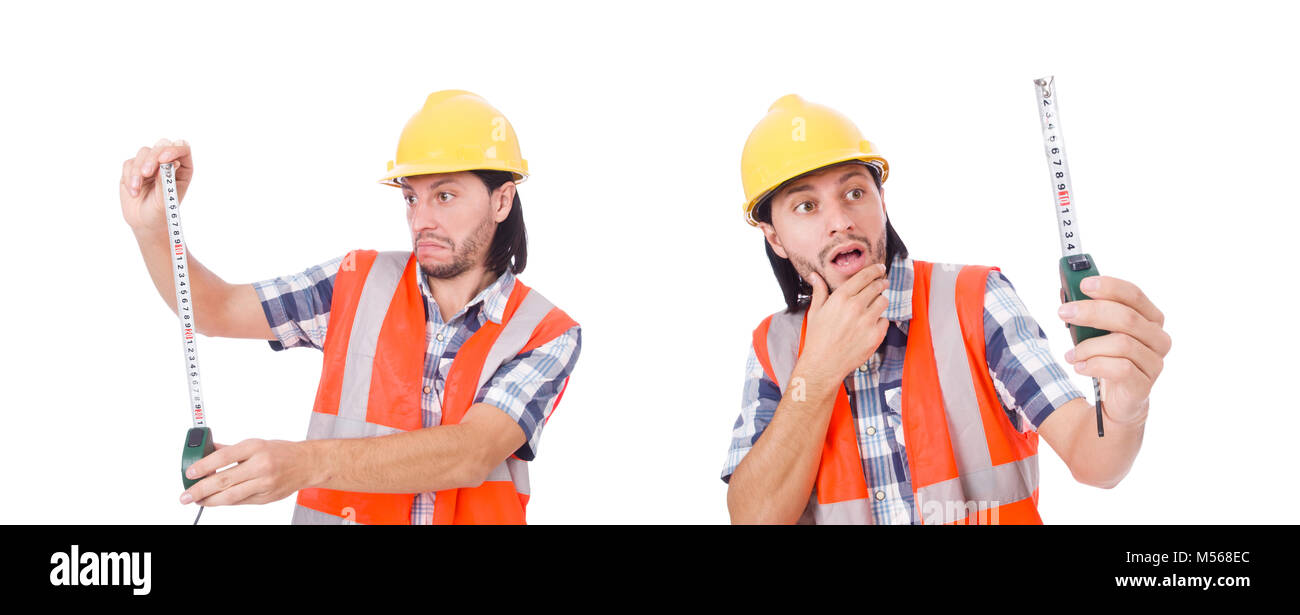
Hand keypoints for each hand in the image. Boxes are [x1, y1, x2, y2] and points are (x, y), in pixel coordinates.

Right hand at [119, 138, 193, 233]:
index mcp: (183, 168)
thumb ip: (165, 182)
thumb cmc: (160, 213)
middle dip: (152, 158)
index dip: (174, 150)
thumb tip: (168, 163)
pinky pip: (129, 163)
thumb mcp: (165, 200)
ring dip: (138, 170)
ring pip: (144, 152)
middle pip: (161, 145)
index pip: (182, 148)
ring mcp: (150, 163)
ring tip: (136, 190)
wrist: (145, 222)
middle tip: (146, 174)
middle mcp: (168, 162)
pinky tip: (134, 192)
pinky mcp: (134, 167)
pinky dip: (129, 176)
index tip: (164, 159)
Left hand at [180, 439, 319, 506]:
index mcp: (255, 447)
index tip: (189, 473)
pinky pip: (240, 502)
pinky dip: (226, 502)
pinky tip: (216, 500)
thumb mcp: (256, 444)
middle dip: (200, 489)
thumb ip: (231, 450)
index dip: (203, 466)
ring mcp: (264, 483)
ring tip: (198, 500)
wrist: (308, 464)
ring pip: (230, 496)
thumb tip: (207, 451)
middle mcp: (260, 465)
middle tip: (186, 495)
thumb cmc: (282, 452)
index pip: (223, 457)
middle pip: (223, 481)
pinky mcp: (266, 497)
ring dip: (210, 500)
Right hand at [798, 262, 889, 382]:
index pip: (864, 276)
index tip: (879, 269)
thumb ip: (819, 292)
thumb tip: (815, 276)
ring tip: (874, 306)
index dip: (874, 270)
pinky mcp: (876, 335)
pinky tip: (871, 325)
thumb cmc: (817, 339)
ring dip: (881, 301)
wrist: (823, 364)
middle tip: (882, 284)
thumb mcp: (815, 312)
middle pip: (877, 287)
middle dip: (881, 283)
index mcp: (841, 298)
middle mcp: (856, 307)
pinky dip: (880, 321)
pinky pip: (885, 321)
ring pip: (884, 301)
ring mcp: (867, 321)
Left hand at [1059, 275, 1171, 423]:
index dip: (1109, 287)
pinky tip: (1079, 367)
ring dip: (1088, 346)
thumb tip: (1067, 296)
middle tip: (1064, 312)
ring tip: (1072, 354)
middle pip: (1127, 317)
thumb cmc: (1108, 357)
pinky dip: (1094, 365)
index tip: (1084, 285)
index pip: (1134, 295)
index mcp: (1150, 318)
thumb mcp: (1098, 332)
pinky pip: (1120, 369)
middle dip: (1092, 312)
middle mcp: (1158, 338)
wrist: (1118, 399)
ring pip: (1121, 344)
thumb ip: (1089, 313)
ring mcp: (1154, 362)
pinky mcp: (1144, 384)